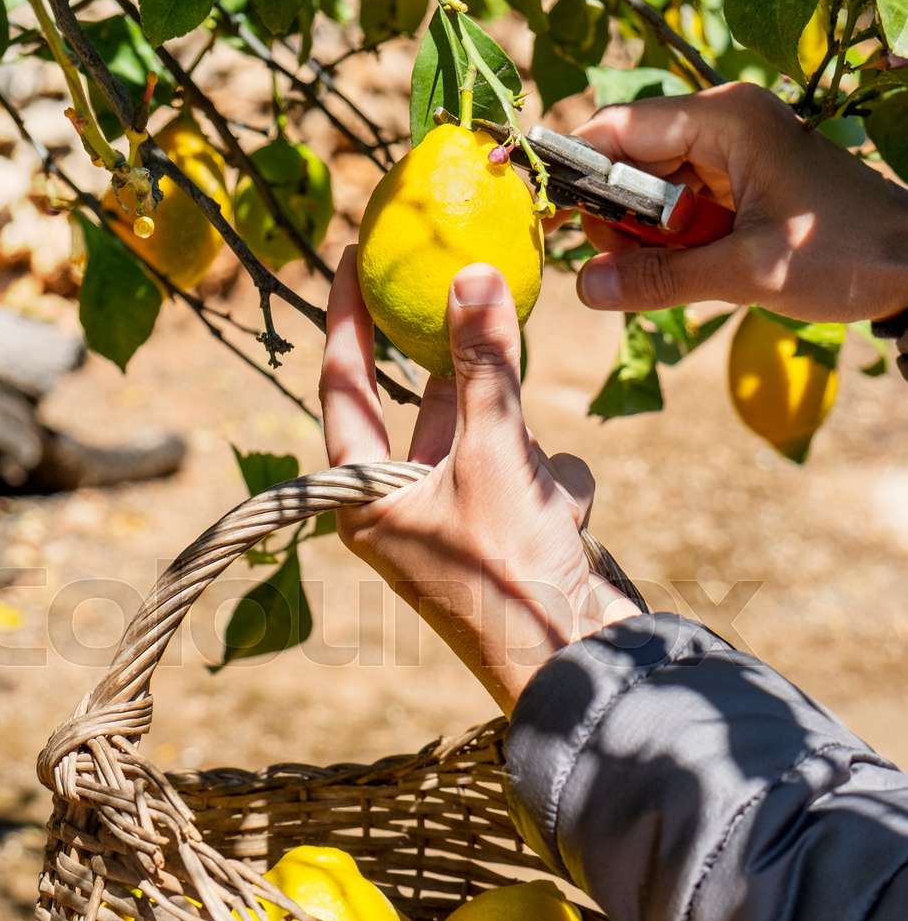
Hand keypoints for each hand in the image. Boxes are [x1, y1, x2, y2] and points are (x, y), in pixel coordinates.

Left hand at [320, 249, 637, 714]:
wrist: (575, 665)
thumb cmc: (510, 573)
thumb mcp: (494, 454)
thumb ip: (483, 365)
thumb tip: (473, 275)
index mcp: (366, 495)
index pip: (345, 386)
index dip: (348, 317)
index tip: (351, 254)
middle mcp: (402, 508)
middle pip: (428, 408)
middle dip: (463, 373)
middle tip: (473, 295)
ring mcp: (458, 522)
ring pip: (494, 439)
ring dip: (526, 450)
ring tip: (542, 491)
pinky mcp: (508, 535)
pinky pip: (533, 476)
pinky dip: (555, 490)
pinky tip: (567, 523)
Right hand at [561, 82, 907, 323]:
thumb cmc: (843, 256)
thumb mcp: (745, 274)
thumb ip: (659, 279)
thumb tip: (583, 288)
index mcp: (725, 120)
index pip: (618, 128)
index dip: (573, 167)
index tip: (540, 210)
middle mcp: (724, 121)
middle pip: (629, 154)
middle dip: (610, 211)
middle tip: (609, 264)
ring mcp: (734, 149)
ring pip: (652, 183)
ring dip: (641, 230)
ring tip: (650, 273)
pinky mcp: (743, 178)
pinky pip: (682, 201)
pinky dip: (670, 236)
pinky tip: (678, 268)